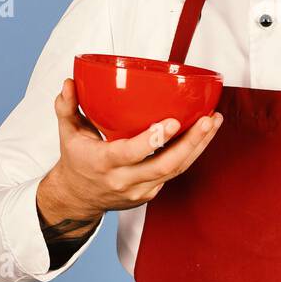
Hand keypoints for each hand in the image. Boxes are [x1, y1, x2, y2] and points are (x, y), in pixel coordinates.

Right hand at [37, 78, 223, 224]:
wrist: (78, 199)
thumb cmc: (76, 160)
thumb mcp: (67, 134)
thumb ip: (66, 107)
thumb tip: (69, 83)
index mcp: (103, 163)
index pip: (130, 153)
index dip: (153, 140)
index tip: (173, 122)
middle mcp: (124, 180)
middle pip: (164, 165)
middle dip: (191, 142)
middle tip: (208, 119)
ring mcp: (139, 190)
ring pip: (176, 170)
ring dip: (199, 146)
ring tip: (214, 122)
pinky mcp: (150, 193)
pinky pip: (175, 173)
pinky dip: (191, 154)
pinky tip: (204, 134)